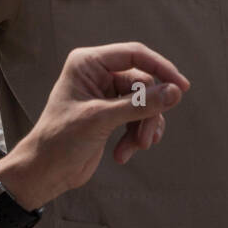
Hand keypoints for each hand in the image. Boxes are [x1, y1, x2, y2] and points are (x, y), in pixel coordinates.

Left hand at [0, 42, 189, 209]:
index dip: (161, 69)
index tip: (182, 88)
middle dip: (148, 112)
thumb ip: (140, 104)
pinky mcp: (111, 113)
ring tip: (136, 148)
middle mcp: (98, 73)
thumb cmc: (61, 140)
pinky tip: (125, 153)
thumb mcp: (102, 119)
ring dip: (143, 127)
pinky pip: (138, 117)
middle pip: (143, 83)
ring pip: (144, 102)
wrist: (45, 172)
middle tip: (146, 138)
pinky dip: (136, 135)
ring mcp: (105, 94)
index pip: (134, 55)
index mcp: (89, 63)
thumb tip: (175, 92)